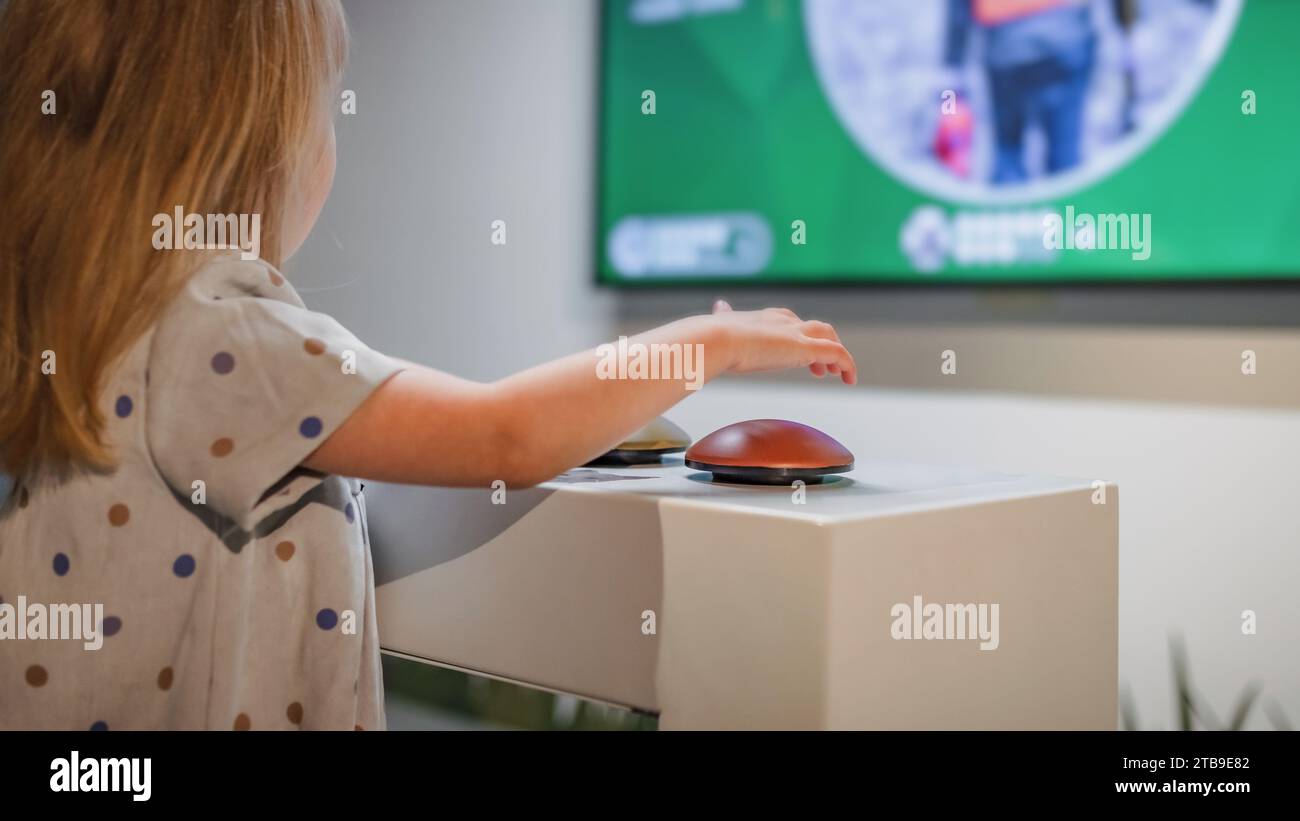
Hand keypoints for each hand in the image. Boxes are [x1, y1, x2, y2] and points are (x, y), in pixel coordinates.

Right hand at [709, 300, 855, 384]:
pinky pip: (838, 354)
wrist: (717, 340)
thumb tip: (718, 306)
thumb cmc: (712, 339)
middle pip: (814, 328)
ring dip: (835, 354)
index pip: (791, 322)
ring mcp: (797, 334)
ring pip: (829, 336)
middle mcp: (784, 322)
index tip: (799, 355)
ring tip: (837, 375)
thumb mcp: (720, 326)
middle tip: (820, 370)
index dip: (798, 336)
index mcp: (765, 318)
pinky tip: (850, 379)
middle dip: (820, 345)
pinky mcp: (806, 348)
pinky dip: (848, 365)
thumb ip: (722, 317)